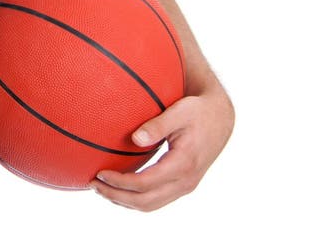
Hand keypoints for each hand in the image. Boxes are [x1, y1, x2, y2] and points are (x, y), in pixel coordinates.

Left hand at [90, 85, 234, 211]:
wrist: (221, 119)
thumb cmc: (198, 111)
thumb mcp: (180, 111)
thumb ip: (158, 125)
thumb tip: (134, 138)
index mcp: (183, 164)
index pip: (145, 183)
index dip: (120, 183)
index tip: (100, 172)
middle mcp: (185, 181)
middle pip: (146, 202)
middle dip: (117, 197)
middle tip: (93, 185)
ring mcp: (185, 186)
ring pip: (151, 205)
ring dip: (125, 201)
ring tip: (103, 188)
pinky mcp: (183, 184)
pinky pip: (157, 198)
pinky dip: (137, 197)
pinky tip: (121, 185)